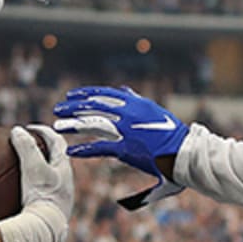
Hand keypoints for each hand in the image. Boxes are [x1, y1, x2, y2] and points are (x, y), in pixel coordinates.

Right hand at [0, 125, 73, 241]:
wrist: (44, 233)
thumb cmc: (41, 198)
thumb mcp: (32, 167)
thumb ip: (25, 147)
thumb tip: (17, 130)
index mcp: (64, 170)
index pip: (58, 143)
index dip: (45, 132)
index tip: (30, 129)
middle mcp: (65, 184)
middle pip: (55, 161)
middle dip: (41, 151)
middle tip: (24, 146)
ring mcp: (59, 201)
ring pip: (47, 180)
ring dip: (35, 172)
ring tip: (16, 170)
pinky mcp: (49, 215)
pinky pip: (38, 198)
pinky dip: (27, 192)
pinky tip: (10, 198)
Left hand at [53, 86, 187, 208]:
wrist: (185, 151)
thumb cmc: (171, 134)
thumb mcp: (153, 110)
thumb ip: (137, 100)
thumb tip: (125, 90)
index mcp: (136, 103)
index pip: (105, 94)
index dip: (86, 94)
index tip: (71, 95)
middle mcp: (129, 113)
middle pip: (94, 106)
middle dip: (73, 107)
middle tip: (58, 109)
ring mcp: (127, 130)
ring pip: (93, 124)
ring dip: (73, 125)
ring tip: (57, 126)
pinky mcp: (127, 148)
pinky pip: (100, 148)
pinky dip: (84, 149)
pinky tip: (71, 151)